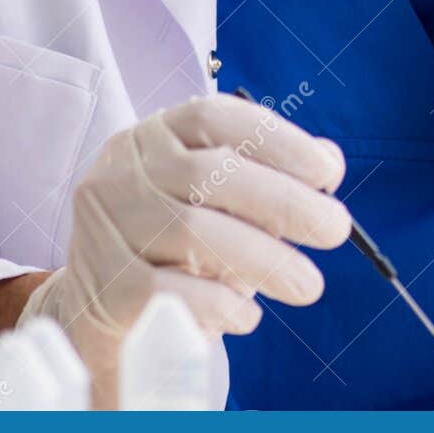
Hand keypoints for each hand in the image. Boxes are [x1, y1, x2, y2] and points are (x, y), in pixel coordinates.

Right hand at [17, 93, 349, 406]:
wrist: (98, 309)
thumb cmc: (174, 243)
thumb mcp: (216, 199)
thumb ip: (267, 175)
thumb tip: (329, 159)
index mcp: (155, 135)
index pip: (214, 118)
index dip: (278, 140)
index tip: (329, 172)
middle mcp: (123, 169)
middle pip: (210, 174)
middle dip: (284, 201)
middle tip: (335, 230)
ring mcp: (106, 225)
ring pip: (193, 232)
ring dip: (264, 259)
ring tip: (308, 284)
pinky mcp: (102, 286)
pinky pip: (167, 291)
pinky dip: (219, 303)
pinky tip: (247, 315)